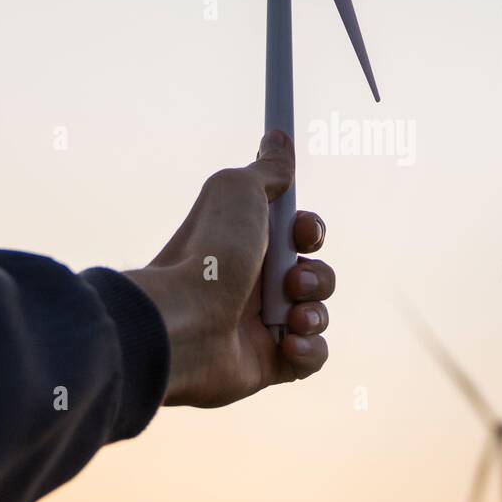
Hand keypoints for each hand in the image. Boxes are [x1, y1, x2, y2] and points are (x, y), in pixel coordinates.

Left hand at [124, 131, 332, 406]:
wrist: (182, 324)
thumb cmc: (208, 254)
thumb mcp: (237, 191)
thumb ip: (266, 170)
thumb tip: (278, 137)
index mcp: (246, 246)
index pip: (297, 236)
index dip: (309, 230)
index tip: (300, 230)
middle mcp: (253, 285)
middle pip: (316, 274)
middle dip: (317, 274)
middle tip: (290, 278)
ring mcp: (260, 326)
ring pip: (318, 314)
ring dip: (315, 310)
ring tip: (289, 315)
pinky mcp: (268, 364)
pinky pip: (312, 357)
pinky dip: (309, 348)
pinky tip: (286, 342)